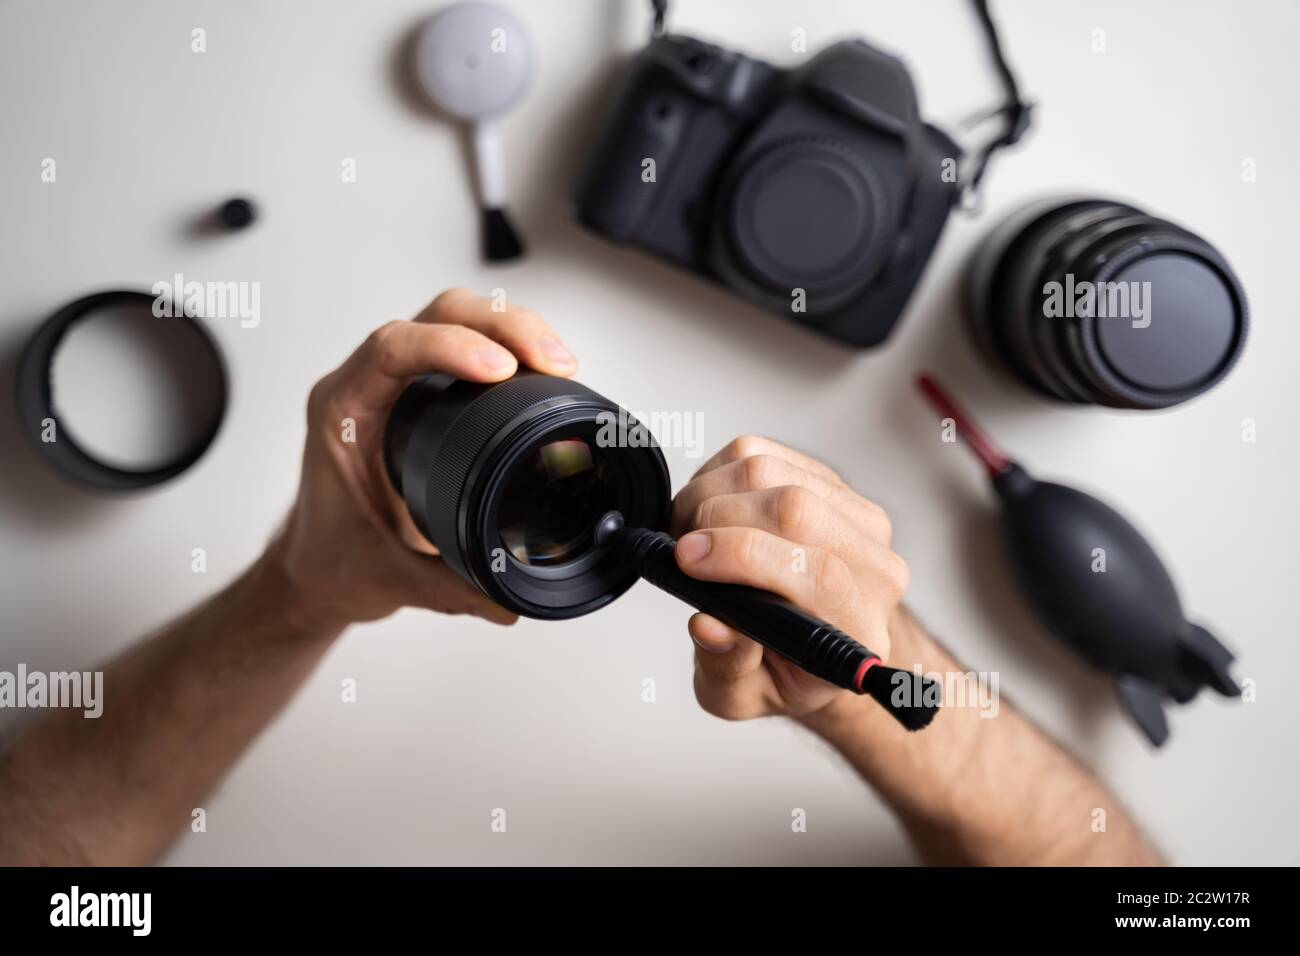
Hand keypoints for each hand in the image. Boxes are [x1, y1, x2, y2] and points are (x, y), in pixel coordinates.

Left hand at [269, 289, 579, 631]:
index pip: (393, 348)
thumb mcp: (389, 579)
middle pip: (437, 315)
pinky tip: (541, 366)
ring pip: (455, 318)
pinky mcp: (422, 393)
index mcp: (342, 412)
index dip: (450, 348)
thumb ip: (450, 591)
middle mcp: (366, 386)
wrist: (314, 568)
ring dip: (511, 327)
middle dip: (501, 326)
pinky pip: (465, 343)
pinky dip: (509, 346)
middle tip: (550, 359)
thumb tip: (509, 601)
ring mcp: (395, 384)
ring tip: (557, 359)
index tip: (500, 369)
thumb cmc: (331, 561)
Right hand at [670, 436, 908, 718]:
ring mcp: (858, 520)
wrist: (812, 641)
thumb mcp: (740, 697)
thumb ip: (726, 667)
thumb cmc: (779, 671)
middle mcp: (874, 570)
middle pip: (794, 509)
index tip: (686, 560)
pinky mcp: (831, 484)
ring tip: (689, 534)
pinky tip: (710, 512)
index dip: (744, 556)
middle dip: (714, 519)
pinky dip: (718, 477)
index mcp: (858, 632)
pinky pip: (764, 454)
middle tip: (679, 550)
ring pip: (772, 473)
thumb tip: (708, 623)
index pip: (818, 574)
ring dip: (709, 495)